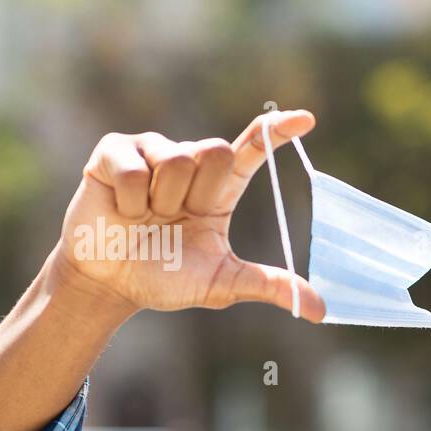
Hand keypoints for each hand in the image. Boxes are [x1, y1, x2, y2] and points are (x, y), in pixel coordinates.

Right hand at [54, 110, 324, 320]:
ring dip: (162, 200)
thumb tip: (319, 310)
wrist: (110, 285)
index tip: (306, 120)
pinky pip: (135, 168)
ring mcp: (151, 153)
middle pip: (216, 150)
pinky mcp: (114, 152)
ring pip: (177, 158)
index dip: (277, 132)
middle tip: (176, 218)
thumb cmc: (166, 278)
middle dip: (199, 191)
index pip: (252, 151)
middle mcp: (189, 162)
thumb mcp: (222, 284)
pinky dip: (130, 201)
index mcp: (220, 190)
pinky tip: (122, 211)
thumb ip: (269, 286)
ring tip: (146, 217)